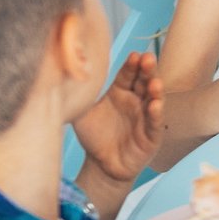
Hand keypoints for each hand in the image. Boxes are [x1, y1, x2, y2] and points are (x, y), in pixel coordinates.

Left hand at [74, 52, 164, 186]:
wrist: (101, 165)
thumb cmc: (94, 136)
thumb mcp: (82, 114)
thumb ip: (78, 96)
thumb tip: (62, 76)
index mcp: (120, 92)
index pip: (128, 74)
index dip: (132, 65)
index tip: (134, 55)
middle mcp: (135, 101)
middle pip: (144, 81)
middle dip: (148, 70)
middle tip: (148, 58)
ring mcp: (145, 117)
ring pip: (154, 99)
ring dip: (156, 90)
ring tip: (155, 82)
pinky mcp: (151, 135)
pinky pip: (154, 123)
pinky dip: (156, 113)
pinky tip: (156, 105)